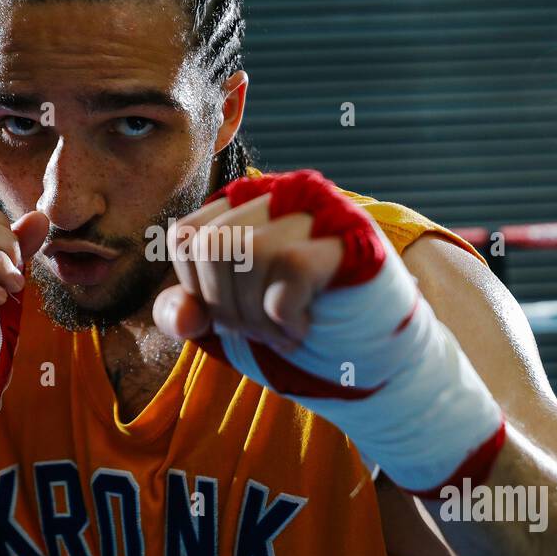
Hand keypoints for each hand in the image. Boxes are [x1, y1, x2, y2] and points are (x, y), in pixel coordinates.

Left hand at [154, 169, 504, 495]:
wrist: (373, 361)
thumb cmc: (296, 330)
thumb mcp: (227, 321)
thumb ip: (188, 313)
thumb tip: (183, 317)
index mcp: (245, 206)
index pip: (186, 236)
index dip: (197, 287)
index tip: (232, 315)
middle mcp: (280, 194)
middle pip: (213, 245)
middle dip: (228, 307)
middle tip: (262, 331)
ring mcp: (318, 210)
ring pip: (248, 251)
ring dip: (259, 313)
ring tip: (284, 331)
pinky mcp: (350, 237)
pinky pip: (291, 266)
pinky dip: (287, 312)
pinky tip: (304, 325)